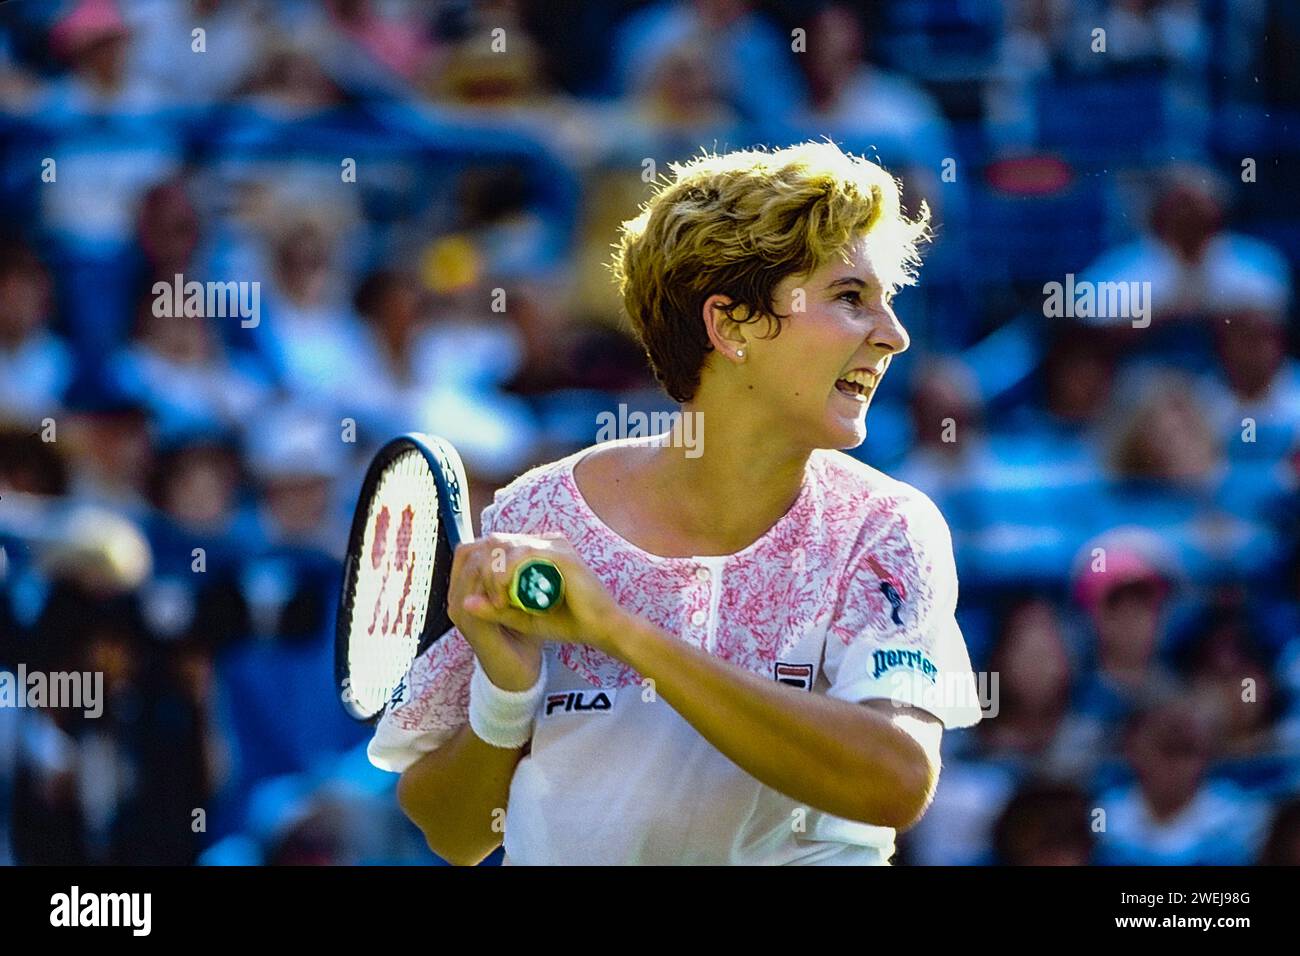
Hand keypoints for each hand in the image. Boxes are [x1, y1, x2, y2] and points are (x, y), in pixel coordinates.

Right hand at [447, 535, 544, 691]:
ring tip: (527, 565)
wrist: (518, 674)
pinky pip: (479, 590)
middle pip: (469, 552)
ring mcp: (459, 610)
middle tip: (526, 553)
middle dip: (499, 549)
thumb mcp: (519, 600)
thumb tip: (524, 543)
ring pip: (473, 567)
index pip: (468, 550)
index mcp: (463, 590)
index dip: (493, 544)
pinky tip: (523, 580)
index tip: (522, 545)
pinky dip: (501, 581)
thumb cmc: (522, 635)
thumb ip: (515, 576)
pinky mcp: (470, 623)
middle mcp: (456, 598)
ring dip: (502, 562)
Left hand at [454, 533, 627, 658]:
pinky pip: (523, 553)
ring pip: (504, 545)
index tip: (484, 602)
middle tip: (490, 602)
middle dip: (483, 572)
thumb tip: (465, 603)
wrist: (602, 629)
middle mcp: (543, 541)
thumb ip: (495, 610)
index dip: (481, 571)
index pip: (494, 547)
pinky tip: (506, 594)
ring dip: (493, 575)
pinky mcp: (561, 553)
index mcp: (535, 551)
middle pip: (494, 541)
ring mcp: (553, 544)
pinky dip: (507, 574)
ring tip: (499, 602)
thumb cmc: (567, 622)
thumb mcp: (522, 618)